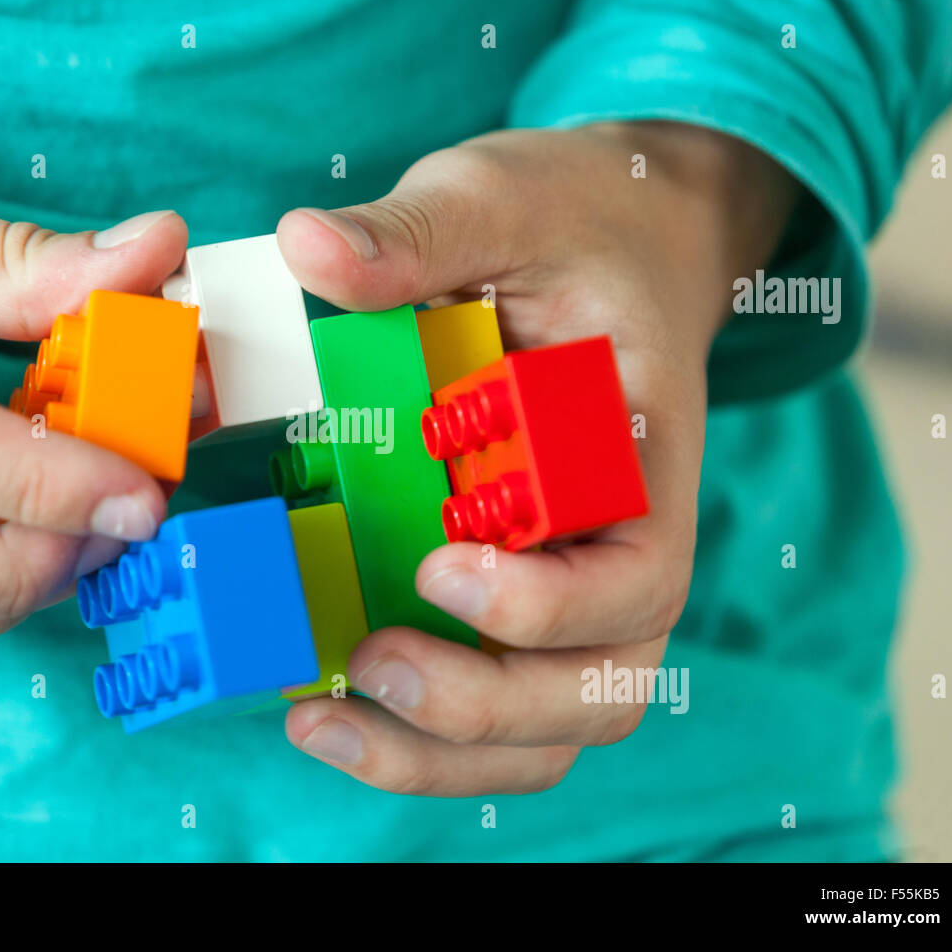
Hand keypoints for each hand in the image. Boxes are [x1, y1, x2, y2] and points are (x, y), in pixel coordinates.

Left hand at [277, 123, 797, 794]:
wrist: (621, 240)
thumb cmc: (575, 221)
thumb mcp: (502, 200)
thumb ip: (419, 233)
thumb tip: (306, 247)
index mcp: (644, 458)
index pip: (636, 579)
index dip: (544, 609)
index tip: (437, 567)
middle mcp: (626, 544)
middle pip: (599, 691)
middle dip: (483, 709)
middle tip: (368, 667)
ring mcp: (576, 583)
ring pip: (548, 727)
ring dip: (442, 752)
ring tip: (321, 721)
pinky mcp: (519, 593)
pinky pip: (497, 701)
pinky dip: (422, 732)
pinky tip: (326, 701)